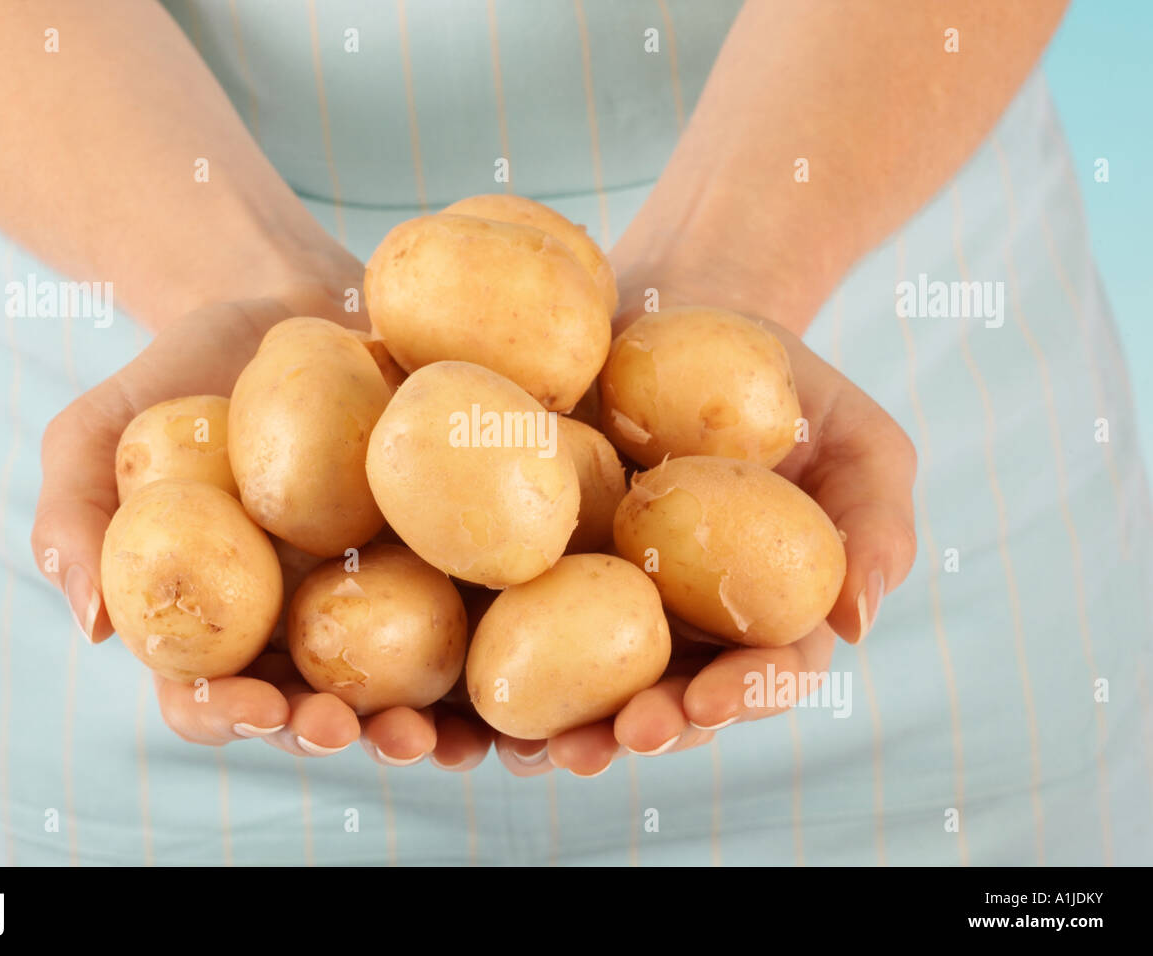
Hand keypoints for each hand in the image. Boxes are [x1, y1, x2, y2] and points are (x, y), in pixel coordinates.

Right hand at [30, 292, 494, 769]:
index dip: (231, 715)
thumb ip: (74, 514)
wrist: (285, 304)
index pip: (213, 692)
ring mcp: (381, 595)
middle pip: (321, 705)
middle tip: (370, 733)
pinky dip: (499, 655)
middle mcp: (303, 624)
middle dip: (345, 734)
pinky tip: (523, 677)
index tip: (256, 703)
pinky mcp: (450, 552)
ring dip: (429, 726)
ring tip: (452, 737)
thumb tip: (93, 625)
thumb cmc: (183, 373)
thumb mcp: (101, 429)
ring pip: (405, 684)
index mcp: (220, 619)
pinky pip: (477, 612)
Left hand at [498, 275, 917, 776]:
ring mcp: (606, 598)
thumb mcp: (860, 438)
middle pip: (667, 697)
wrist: (684, 314)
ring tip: (537, 748)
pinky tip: (469, 688)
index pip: (763, 672)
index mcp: (763, 613)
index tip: (708, 700)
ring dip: (564, 725)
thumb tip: (856, 620)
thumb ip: (876, 523)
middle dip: (640, 730)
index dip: (740, 696)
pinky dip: (495, 661)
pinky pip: (515, 619)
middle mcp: (683, 623)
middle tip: (611, 741)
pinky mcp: (538, 562)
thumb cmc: (785, 383)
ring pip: (588, 684)